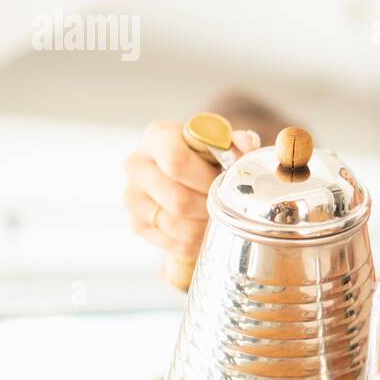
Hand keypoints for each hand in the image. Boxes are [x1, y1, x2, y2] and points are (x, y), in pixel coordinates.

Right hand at [122, 120, 260, 258]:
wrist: (183, 173)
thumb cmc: (204, 155)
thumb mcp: (221, 142)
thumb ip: (236, 141)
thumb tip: (247, 144)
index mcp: (158, 136)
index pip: (176, 162)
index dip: (205, 178)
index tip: (223, 182)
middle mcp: (137, 164)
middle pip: (177, 199)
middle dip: (209, 207)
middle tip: (225, 206)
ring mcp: (132, 195)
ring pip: (175, 224)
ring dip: (204, 227)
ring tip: (217, 218)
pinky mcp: (136, 223)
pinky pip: (172, 243)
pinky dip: (194, 242)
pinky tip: (203, 229)